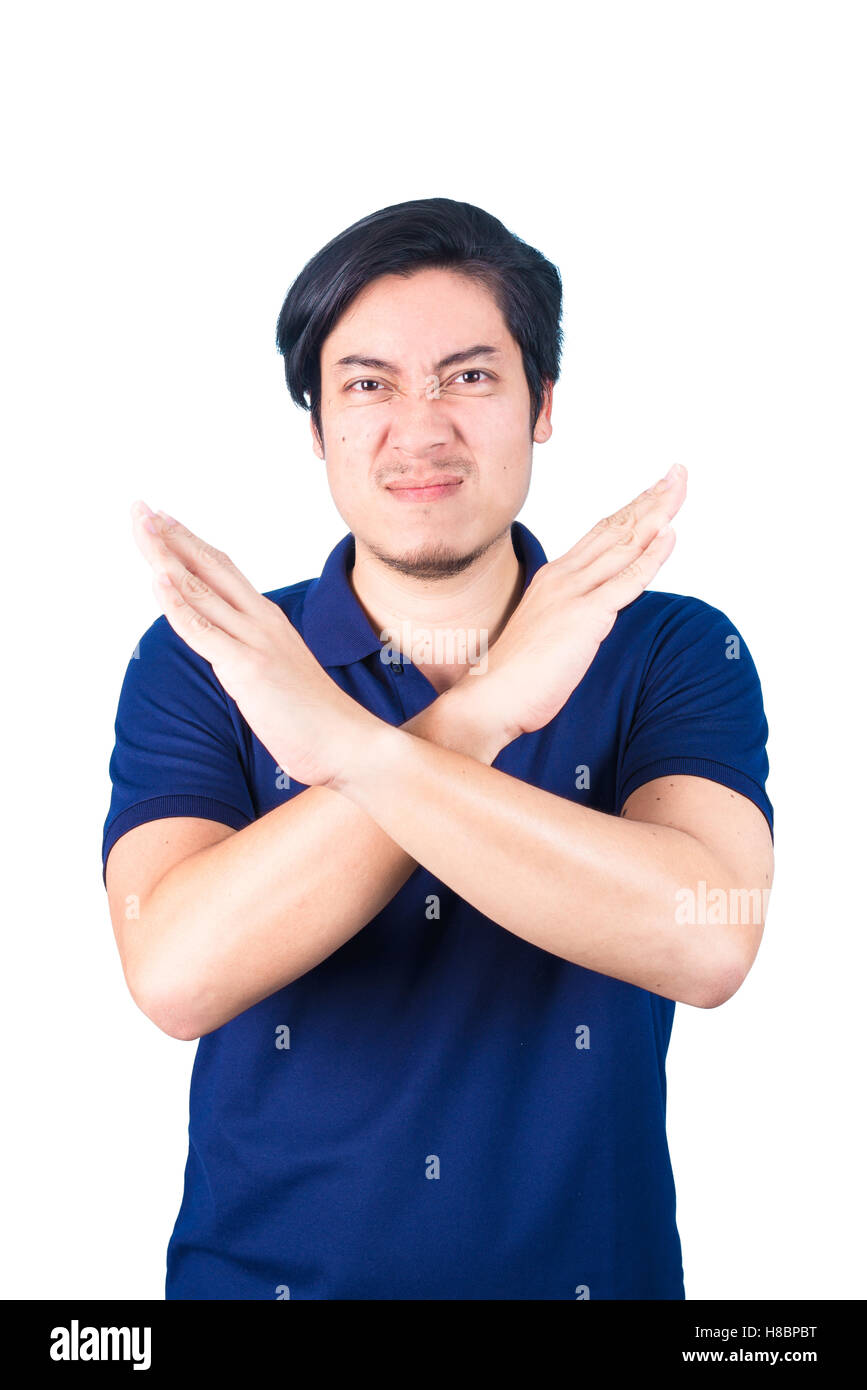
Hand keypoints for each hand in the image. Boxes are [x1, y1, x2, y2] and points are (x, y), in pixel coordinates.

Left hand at [130, 502, 377, 787]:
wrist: (349, 742)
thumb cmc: (314, 717)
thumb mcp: (278, 673)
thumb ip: (252, 656)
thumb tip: (228, 655)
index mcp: (268, 620)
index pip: (223, 569)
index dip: (190, 543)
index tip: (164, 521)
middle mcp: (261, 621)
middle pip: (208, 566)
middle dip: (170, 536)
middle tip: (141, 508)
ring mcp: (255, 641)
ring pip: (199, 589)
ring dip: (164, 556)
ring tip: (141, 526)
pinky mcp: (248, 668)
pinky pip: (203, 631)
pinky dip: (177, 604)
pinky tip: (157, 579)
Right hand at [454, 464, 687, 743]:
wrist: (491, 697)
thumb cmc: (517, 675)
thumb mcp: (549, 634)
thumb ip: (572, 617)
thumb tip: (593, 617)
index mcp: (555, 578)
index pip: (601, 534)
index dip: (630, 510)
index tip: (655, 491)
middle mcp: (565, 577)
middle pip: (615, 527)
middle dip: (650, 498)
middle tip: (677, 472)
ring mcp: (575, 594)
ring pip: (624, 544)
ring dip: (656, 513)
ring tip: (679, 486)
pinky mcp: (586, 617)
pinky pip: (627, 580)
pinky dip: (651, 554)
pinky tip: (670, 533)